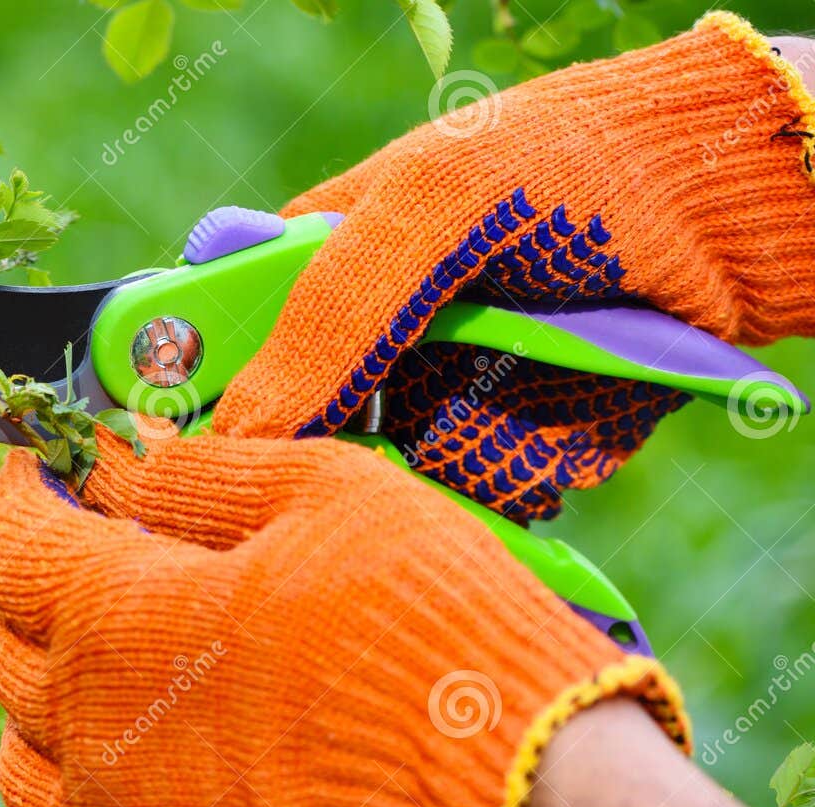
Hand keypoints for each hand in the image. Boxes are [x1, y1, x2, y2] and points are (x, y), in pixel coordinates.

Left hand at [0, 432, 688, 806]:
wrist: (508, 784)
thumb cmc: (421, 625)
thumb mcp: (322, 492)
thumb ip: (202, 473)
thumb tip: (128, 458)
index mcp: (113, 612)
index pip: (11, 542)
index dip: (19, 493)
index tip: (42, 471)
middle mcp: (89, 724)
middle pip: (6, 653)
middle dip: (40, 596)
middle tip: (100, 569)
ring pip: (20, 771)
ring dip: (47, 719)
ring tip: (105, 690)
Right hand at [216, 14, 814, 521]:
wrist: (730, 204)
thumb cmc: (570, 166)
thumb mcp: (431, 210)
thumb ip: (328, 317)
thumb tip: (236, 434)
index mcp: (323, 260)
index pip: (235, 351)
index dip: (230, 410)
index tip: (234, 455)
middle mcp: (376, 334)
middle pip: (320, 439)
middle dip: (375, 446)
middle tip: (424, 417)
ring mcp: (446, 385)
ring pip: (410, 477)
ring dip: (475, 452)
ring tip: (532, 397)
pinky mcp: (515, 428)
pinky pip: (493, 486)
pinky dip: (536, 462)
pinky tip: (574, 415)